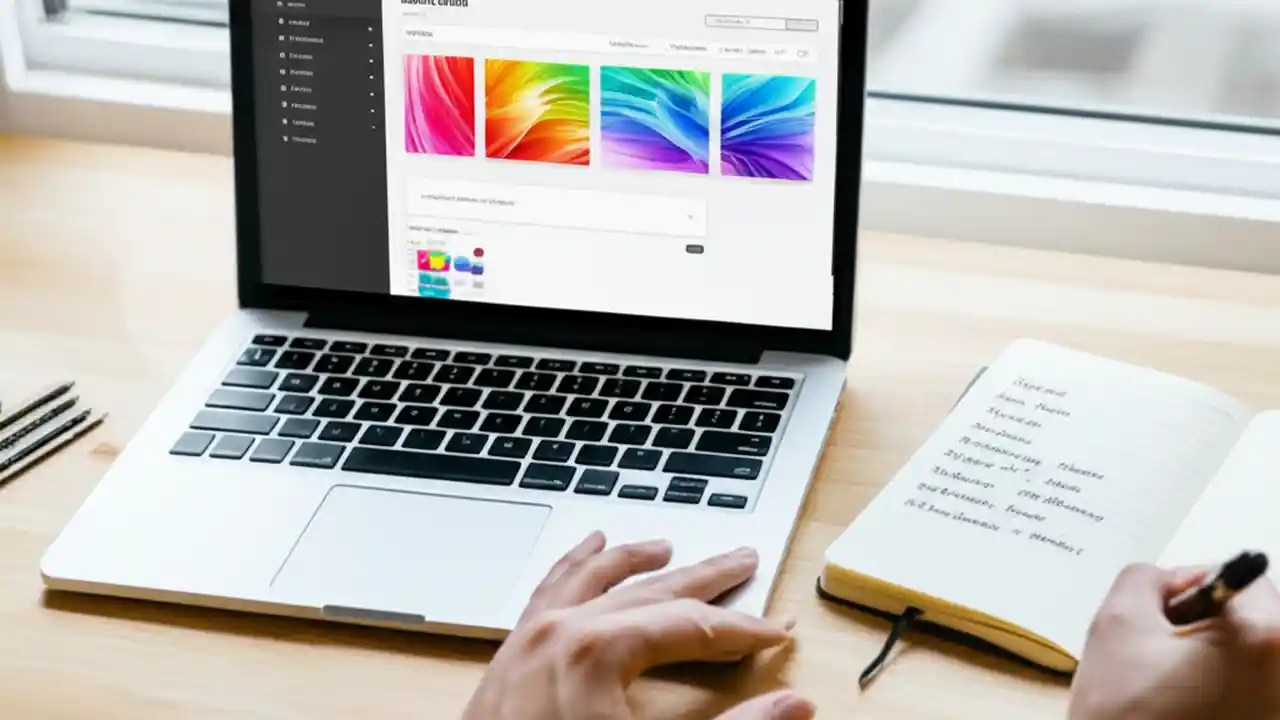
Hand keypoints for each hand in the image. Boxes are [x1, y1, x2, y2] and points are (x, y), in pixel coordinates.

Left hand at [464, 532, 813, 719]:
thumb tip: (792, 706)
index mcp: (599, 652)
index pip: (691, 625)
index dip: (741, 629)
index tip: (775, 631)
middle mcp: (562, 631)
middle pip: (649, 590)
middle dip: (703, 577)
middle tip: (743, 559)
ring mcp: (530, 641)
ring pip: (592, 579)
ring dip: (634, 560)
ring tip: (666, 546)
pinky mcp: (508, 658)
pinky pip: (546, 592)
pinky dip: (572, 566)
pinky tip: (586, 550)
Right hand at [1069, 563, 1279, 719]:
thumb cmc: (1126, 716)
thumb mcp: (1116, 625)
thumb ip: (1144, 579)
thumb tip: (1168, 582)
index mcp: (1265, 638)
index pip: (1241, 578)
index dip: (1192, 588)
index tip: (1160, 617)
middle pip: (1254, 620)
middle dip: (1203, 627)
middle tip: (1159, 654)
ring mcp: (1278, 706)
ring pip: (1250, 659)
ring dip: (1209, 661)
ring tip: (1167, 688)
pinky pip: (1249, 691)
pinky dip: (1217, 692)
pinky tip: (1183, 711)